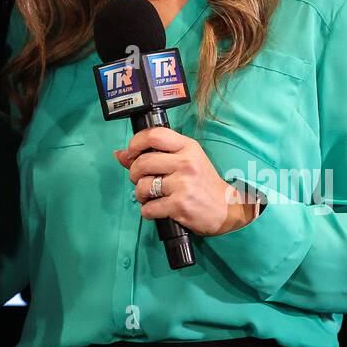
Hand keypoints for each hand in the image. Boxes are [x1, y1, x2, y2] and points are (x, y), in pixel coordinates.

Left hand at [114, 128, 255, 236]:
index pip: (154, 135)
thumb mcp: (184, 161)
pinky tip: (156, 209)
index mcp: (187, 147)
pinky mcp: (180, 205)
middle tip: (140, 180)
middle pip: (143, 162)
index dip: (135, 142)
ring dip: (140, 195)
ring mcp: (183, 184)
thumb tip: (120, 154)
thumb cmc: (203, 183)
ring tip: (150, 196)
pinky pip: (148, 208)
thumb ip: (154, 155)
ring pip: (142, 186)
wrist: (227, 209)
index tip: (131, 152)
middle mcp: (186, 163)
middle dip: (134, 174)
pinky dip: (147, 211)